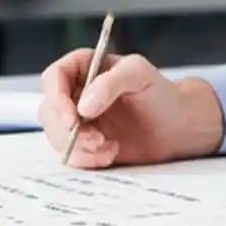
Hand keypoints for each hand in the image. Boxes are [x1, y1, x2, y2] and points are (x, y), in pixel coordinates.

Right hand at [38, 50, 225, 168]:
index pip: (54, 77)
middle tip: (96, 139)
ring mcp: (77, 119)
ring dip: (79, 147)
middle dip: (68, 130)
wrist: (175, 126)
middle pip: (49, 111)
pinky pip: (70, 154)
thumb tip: (84, 105)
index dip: (57, 98)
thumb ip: (112, 83)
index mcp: (84, 66)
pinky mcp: (83, 142)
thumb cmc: (160, 93)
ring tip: (109, 146)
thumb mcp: (140, 75)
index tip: (73, 118)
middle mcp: (75, 92)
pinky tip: (112, 152)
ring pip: (56, 136)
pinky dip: (87, 159)